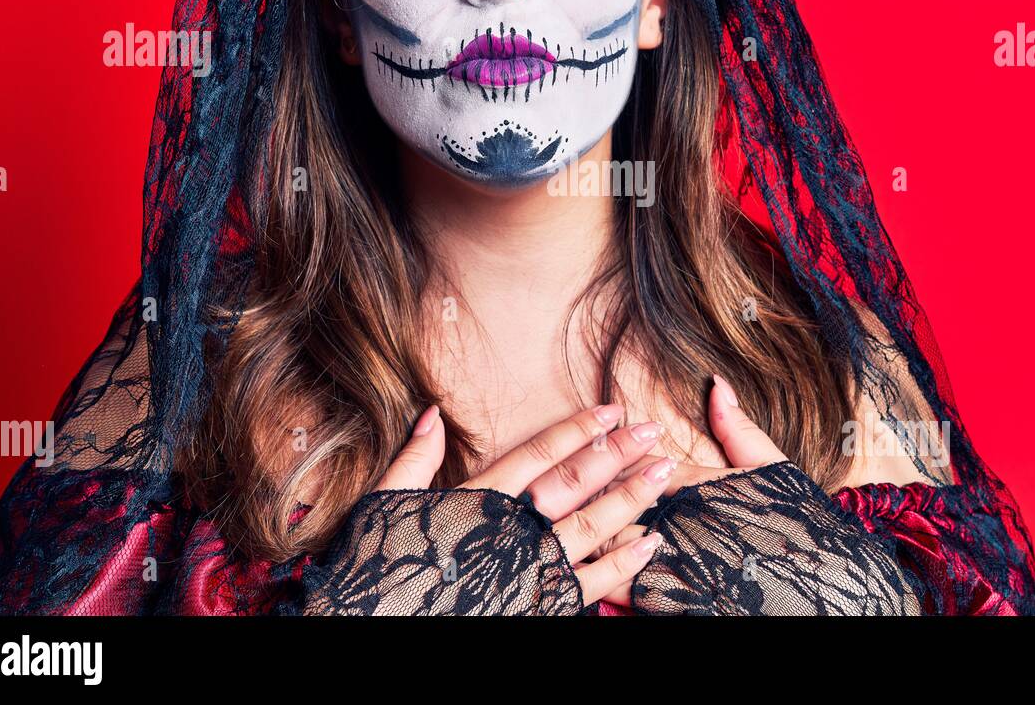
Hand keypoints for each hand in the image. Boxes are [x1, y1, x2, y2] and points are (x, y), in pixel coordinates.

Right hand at [378, 403, 674, 607]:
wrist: (371, 624)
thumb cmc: (377, 566)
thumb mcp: (387, 504)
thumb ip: (416, 459)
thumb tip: (433, 412)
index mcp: (478, 500)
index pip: (538, 455)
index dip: (578, 430)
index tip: (612, 410)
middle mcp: (509, 531)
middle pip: (573, 484)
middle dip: (617, 456)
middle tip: (653, 433)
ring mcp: (526, 569)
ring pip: (590, 529)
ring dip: (631, 500)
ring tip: (664, 475)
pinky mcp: (536, 605)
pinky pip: (589, 583)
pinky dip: (622, 563)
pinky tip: (649, 543)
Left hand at [584, 375, 790, 604]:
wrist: (820, 587)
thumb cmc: (797, 523)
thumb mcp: (771, 468)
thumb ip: (738, 428)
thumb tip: (716, 383)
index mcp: (697, 487)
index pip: (639, 465)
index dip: (614, 457)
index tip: (597, 447)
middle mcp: (679, 524)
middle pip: (614, 504)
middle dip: (587, 493)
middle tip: (568, 485)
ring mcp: (673, 564)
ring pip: (609, 547)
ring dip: (588, 533)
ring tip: (568, 522)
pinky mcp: (671, 600)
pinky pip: (623, 589)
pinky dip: (602, 577)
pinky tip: (588, 569)